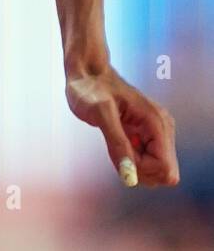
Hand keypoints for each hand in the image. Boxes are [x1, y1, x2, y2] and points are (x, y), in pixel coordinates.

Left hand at [65, 64, 178, 187]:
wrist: (86, 74)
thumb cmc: (90, 89)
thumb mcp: (100, 114)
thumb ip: (117, 143)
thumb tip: (129, 176)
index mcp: (157, 123)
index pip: (165, 168)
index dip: (141, 169)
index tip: (120, 150)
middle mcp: (162, 128)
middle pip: (163, 172)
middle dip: (138, 169)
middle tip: (116, 145)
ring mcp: (156, 132)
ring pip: (155, 169)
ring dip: (133, 163)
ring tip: (115, 139)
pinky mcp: (146, 134)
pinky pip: (145, 161)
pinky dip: (129, 158)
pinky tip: (116, 139)